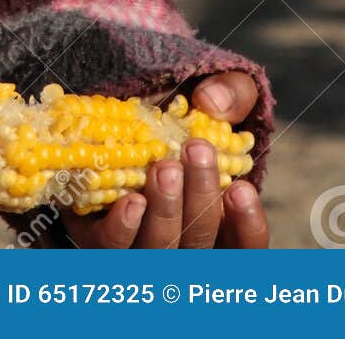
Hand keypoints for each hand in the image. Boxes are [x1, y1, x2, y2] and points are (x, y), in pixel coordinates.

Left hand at [54, 72, 267, 248]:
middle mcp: (182, 244)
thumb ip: (231, 92)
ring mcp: (140, 246)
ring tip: (165, 168)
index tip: (240, 188)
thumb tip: (212, 101)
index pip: (246, 248)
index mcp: (217, 222)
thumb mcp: (210, 95)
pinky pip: (112, 250)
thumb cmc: (172, 113)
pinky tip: (132, 202)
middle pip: (200, 245)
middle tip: (195, 150)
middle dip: (201, 199)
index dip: (247, 226)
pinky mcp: (97, 240)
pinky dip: (123, 230)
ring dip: (165, 212)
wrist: (105, 118)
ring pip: (160, 251)